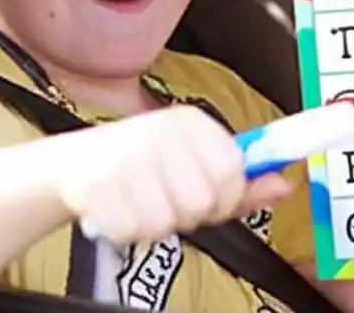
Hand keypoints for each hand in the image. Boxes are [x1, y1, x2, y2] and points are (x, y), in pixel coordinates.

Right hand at [51, 105, 292, 245]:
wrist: (69, 166)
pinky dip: (126, 231)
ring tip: (139, 203)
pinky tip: (117, 211)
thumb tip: (284, 186)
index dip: (226, 197)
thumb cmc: (141, 167)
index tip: (210, 200)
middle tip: (165, 200)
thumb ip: (241, 181)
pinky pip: (133, 231)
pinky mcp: (97, 184)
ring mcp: (127, 156)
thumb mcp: (192, 164)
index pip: (233, 171)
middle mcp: (161, 132)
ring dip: (155, 225)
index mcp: (190, 123)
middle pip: (202, 202)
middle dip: (188, 214)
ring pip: (167, 222)